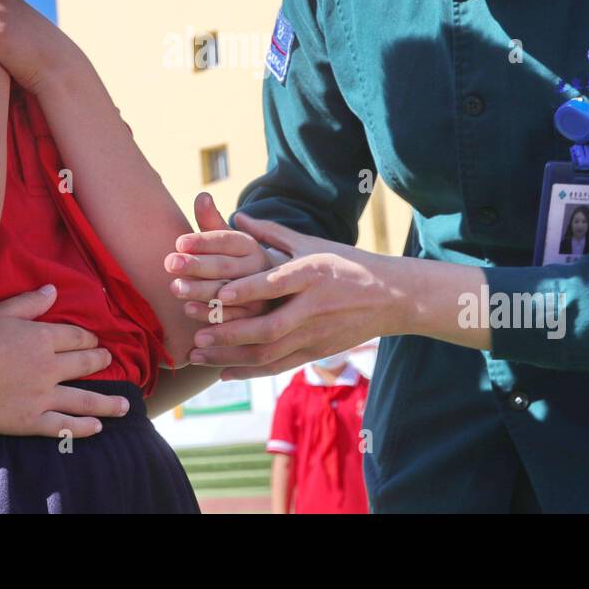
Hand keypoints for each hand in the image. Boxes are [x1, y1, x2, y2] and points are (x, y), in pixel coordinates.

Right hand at [0, 286, 129, 437]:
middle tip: (111, 361)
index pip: (77, 336)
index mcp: (43, 338)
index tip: (96, 340)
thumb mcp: (1, 312)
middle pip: (85, 364)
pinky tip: (97, 428)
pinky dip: (82, 428)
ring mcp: (41, 396)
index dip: (89, 338)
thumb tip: (54, 290)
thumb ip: (31, 302)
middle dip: (101, 361)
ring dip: (108, 402)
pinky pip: (63, 426)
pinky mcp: (30, 421)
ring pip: (84, 399)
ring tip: (126, 405)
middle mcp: (49, 367)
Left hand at [165, 194, 273, 324]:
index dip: (203, 241)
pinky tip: (188, 309)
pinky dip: (208, 314)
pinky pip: (230, 317)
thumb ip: (212, 221)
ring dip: (199, 291)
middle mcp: (257, 269)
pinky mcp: (254, 318)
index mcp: (251, 246)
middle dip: (197, 265)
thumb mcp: (230, 241)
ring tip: (176, 288)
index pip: (227, 240)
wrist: (273, 292)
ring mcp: (258, 295)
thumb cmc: (239, 262)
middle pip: (225, 266)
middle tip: (170, 263)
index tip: (179, 242)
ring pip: (226, 293)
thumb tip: (201, 195)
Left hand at [186, 215, 406, 379]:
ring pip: (269, 352)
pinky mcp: (315, 352)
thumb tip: (237, 215)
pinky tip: (222, 372)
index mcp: (312, 273)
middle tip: (197, 333)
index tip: (220, 292)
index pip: (277, 283)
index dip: (248, 289)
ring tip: (199, 354)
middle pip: (269, 327)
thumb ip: (272, 233)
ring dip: (231, 356)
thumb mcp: (313, 244)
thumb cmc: (347, 264)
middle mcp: (313, 307)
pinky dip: (249, 371)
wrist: (391, 298)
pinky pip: (278, 366)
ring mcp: (315, 334)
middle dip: (230, 333)